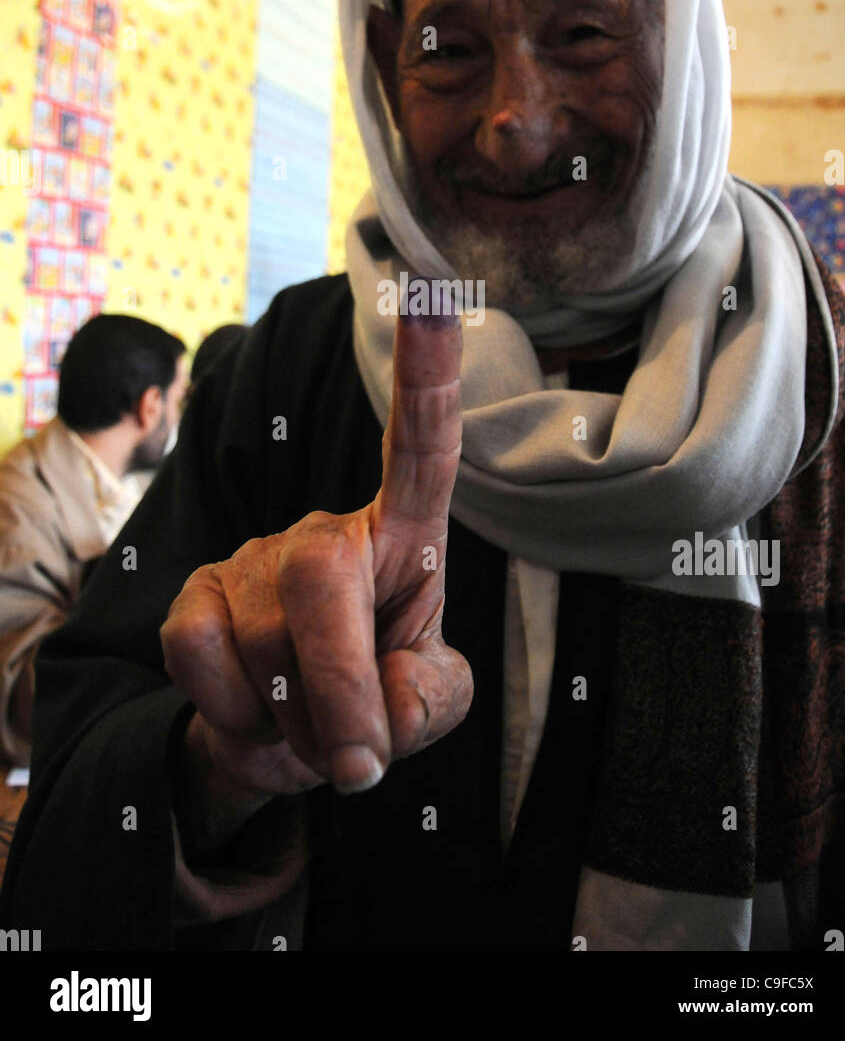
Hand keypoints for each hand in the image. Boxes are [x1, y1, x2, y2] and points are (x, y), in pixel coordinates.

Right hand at [161, 295, 471, 815]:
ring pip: (261, 638)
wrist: (286, 742)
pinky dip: (234, 711)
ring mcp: (253, 558)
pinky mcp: (194, 595)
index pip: (422, 446)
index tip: (433, 294)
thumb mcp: (428, 704)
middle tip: (357, 766)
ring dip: (295, 723)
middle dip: (338, 686)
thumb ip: (430, 699)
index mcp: (404, 537)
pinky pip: (198, 653)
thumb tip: (377, 698)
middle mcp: (325, 531)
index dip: (428, 374)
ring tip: (309, 731)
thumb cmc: (373, 703)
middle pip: (319, 580)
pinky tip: (255, 709)